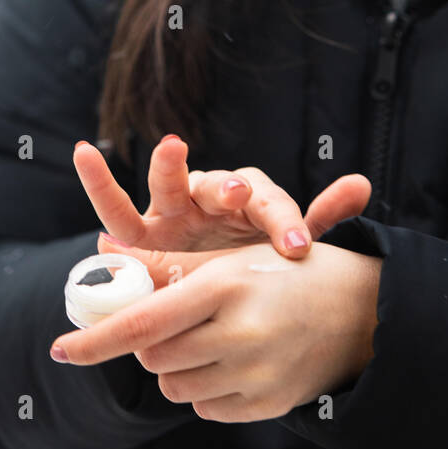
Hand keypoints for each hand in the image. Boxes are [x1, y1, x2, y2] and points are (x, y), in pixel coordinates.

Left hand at [50, 239, 383, 420]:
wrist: (361, 312)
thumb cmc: (288, 273)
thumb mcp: (233, 260)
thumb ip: (170, 265)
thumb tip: (109, 256)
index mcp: (225, 286)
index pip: (145, 320)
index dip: (97, 337)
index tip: (62, 348)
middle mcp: (238, 334)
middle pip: (154, 355)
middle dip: (153, 339)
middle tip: (179, 318)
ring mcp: (253, 375)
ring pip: (174, 384)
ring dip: (178, 363)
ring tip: (213, 336)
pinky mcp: (263, 406)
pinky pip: (205, 406)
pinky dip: (207, 385)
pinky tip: (237, 359)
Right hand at [73, 135, 371, 258]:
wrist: (207, 300)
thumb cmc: (248, 264)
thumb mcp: (284, 249)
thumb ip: (317, 220)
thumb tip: (362, 182)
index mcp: (250, 202)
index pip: (270, 203)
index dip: (284, 222)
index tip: (299, 248)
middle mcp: (210, 198)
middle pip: (221, 183)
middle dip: (230, 186)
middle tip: (240, 193)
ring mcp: (172, 211)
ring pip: (170, 184)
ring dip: (169, 166)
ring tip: (173, 148)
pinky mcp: (140, 235)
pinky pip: (115, 211)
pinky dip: (98, 181)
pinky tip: (86, 154)